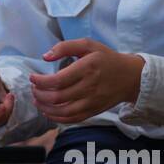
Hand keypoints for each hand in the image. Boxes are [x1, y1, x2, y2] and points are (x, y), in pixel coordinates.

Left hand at [29, 38, 144, 124]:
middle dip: (39, 94)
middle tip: (33, 88)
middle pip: (58, 97)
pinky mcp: (94, 111)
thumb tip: (45, 56)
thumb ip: (65, 47)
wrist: (131, 77)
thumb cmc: (106, 58)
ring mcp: (92, 101)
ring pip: (63, 111)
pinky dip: (57, 118)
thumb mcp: (89, 45)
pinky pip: (72, 119)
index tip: (33, 77)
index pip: (58, 80)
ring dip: (45, 108)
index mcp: (87, 68)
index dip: (40, 81)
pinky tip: (48, 111)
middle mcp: (90, 87)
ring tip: (37, 100)